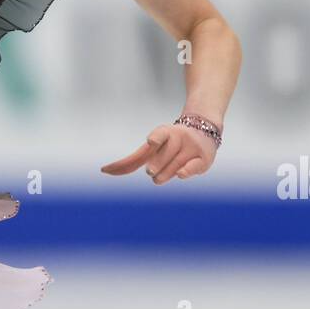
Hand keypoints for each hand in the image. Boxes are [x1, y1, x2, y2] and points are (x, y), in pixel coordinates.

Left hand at [100, 123, 217, 183]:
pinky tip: (180, 175)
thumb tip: (105, 170)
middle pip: (164, 157)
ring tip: (158, 178)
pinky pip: (193, 167)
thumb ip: (132, 160)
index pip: (160, 135)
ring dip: (164, 175)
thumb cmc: (171, 144)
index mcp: (164, 133)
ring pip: (175, 166)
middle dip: (155, 167)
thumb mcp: (153, 148)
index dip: (156, 138)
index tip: (151, 141)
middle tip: (150, 172)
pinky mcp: (203, 158)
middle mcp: (179, 137)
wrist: (204, 130)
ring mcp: (191, 147)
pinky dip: (186, 171)